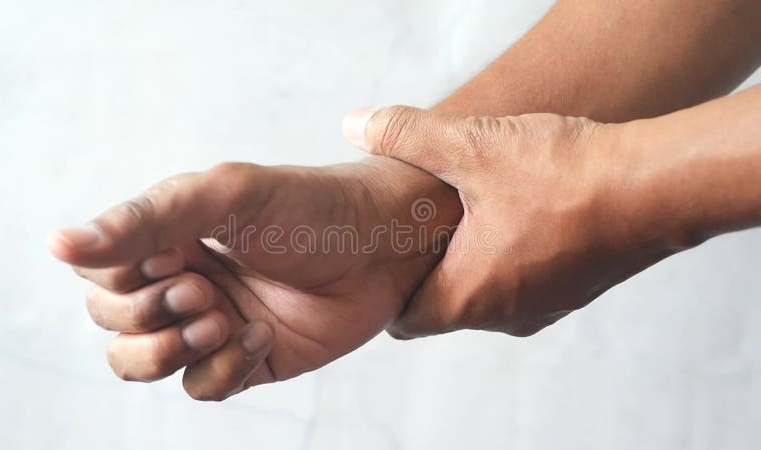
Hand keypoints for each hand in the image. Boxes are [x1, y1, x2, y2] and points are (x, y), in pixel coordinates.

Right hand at [49, 160, 459, 399]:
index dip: (122, 280)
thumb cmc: (308, 207)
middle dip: (148, 316)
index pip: (98, 273)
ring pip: (142, 363)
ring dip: (172, 350)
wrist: (384, 245)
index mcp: (167, 236)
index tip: (175, 258)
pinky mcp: (247, 358)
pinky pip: (202, 387)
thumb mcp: (225, 197)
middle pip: (112, 323)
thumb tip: (56, 243)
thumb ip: (146, 219)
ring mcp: (211, 323)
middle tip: (204, 291)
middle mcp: (182, 279)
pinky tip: (262, 336)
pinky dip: (222, 370)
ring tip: (222, 318)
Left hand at [344, 106, 665, 336]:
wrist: (656, 188)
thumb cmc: (563, 176)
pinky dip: (508, 257)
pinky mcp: (573, 291)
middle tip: (416, 228)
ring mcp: (544, 307)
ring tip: (465, 213)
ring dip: (470, 260)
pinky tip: (515, 211)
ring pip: (486, 293)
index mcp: (469, 296)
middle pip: (444, 306)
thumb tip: (355, 124)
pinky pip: (522, 282)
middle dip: (426, 270)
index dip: (387, 289)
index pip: (405, 321)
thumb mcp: (472, 147)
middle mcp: (504, 315)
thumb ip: (407, 135)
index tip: (382, 257)